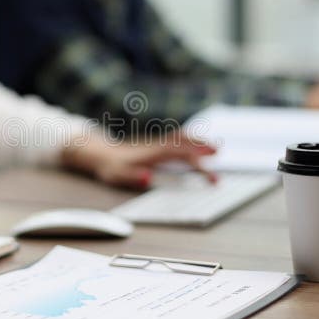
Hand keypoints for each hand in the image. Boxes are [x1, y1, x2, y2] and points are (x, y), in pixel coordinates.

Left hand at [62, 131, 216, 189]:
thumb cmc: (110, 166)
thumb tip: (148, 178)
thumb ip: (133, 176)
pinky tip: (197, 144)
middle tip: (218, 152)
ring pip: (181, 139)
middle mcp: (157, 146)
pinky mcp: (156, 146)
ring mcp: (157, 144)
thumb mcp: (117, 175)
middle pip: (183, 144)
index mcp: (152, 153)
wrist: (100, 152)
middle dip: (201, 147)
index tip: (211, 154)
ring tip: (214, 147)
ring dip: (197, 142)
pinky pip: (177, 140)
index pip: (178, 151)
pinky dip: (190, 141)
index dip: (195, 152)